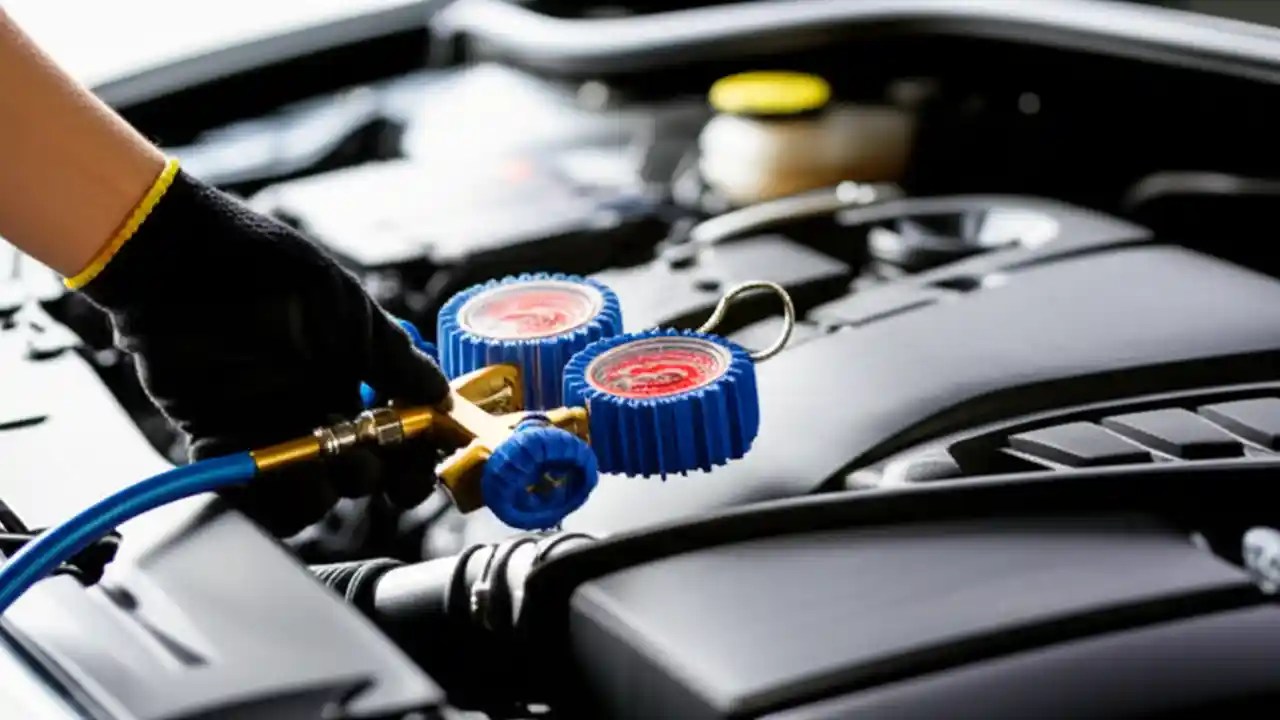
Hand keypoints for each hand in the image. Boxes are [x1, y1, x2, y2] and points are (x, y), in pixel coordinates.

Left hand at [80, 170, 449, 535]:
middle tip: (366, 457)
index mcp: (349, 377)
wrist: (180, 257)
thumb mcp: (348, 307)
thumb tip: (441, 395)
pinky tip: (274, 474)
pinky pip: (245, 489)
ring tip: (320, 466)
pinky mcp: (217, 438)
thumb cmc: (267, 267)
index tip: (421, 465)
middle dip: (373, 476)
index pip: (394, 434)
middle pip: (358, 472)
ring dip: (322, 491)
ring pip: (307, 491)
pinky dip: (263, 497)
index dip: (413, 458)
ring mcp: (267, 426)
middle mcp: (313, 407)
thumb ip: (394, 356)